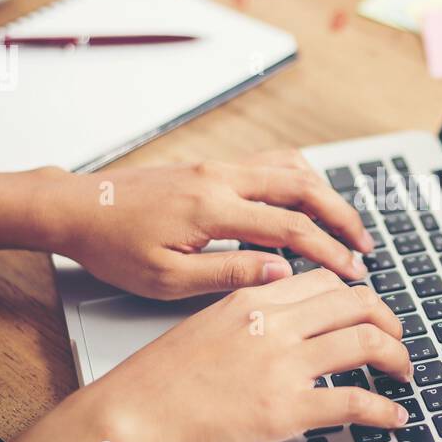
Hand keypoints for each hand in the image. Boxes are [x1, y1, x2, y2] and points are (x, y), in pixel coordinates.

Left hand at [47, 150, 372, 298]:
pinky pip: (269, 163)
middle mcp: (221, 178)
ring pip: (290, 169)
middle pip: (303, 188)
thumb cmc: (113, 246)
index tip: (351, 272)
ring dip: (324, 195)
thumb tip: (281, 271)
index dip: (329, 251)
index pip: (290, 228)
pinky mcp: (211, 166)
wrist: (76, 208)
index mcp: (212, 209)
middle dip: (342, 217)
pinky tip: (306, 202)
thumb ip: (229, 273)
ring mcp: (217, 166)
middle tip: (365, 246)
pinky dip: (299, 180)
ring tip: (345, 226)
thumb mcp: (166, 278)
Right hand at [88, 269, 411, 441]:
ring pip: (365, 342)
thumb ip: (246, 315)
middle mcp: (273, 323)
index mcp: (252, 298)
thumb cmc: (155, 380)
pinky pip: (354, 401)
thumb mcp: (203, 325)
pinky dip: (385, 410)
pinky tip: (394, 418)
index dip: (356, 293)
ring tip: (403, 373)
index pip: (323, 281)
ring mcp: (281, 364)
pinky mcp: (284, 408)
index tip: (367, 309)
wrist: (128, 415)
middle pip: (356, 303)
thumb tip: (280, 322)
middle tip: (397, 339)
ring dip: (396, 357)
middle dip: (389, 320)